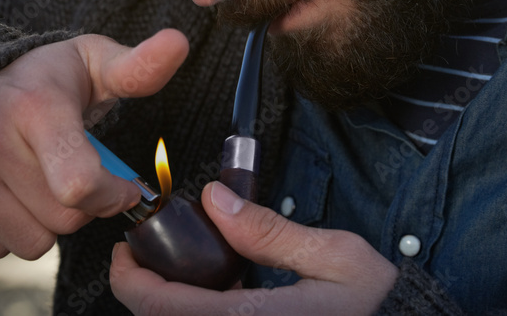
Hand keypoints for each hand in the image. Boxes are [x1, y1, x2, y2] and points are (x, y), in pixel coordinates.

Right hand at [0, 29, 188, 259]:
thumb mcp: (93, 64)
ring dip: (44, 220)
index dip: (112, 195)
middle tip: (69, 169)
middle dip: (81, 205)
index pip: (79, 187)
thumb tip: (179, 43)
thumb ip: (139, 68)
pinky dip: (6, 228)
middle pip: (64, 220)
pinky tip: (4, 189)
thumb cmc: (44, 81)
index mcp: (33, 106)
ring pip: (30, 243)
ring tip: (35, 178)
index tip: (119, 183)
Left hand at [111, 181, 398, 314]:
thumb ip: (268, 231)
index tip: (125, 250)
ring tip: (175, 272)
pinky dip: (196, 311)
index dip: (130, 279)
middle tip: (143, 256)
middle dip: (143, 290)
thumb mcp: (335, 258)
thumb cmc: (380, 308)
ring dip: (169, 304)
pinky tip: (215, 294)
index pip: (161, 307)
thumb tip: (215, 201)